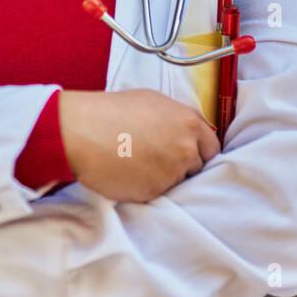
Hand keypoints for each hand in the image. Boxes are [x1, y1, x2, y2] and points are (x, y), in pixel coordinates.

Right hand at [58, 88, 219, 202]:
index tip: (187, 154)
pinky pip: (157, 193)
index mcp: (190, 125)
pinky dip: (146, 187)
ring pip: (176, 183)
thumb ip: (179, 120)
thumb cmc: (114, 111)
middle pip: (196, 168)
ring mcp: (170, 174)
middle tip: (157, 159)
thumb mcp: (154, 102)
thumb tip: (187, 133)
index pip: (212, 148)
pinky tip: (129, 173)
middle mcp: (186, 151)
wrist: (84, 131)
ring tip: (139, 164)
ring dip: (164, 177)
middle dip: (182, 165)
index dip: (199, 151)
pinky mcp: (153, 193)